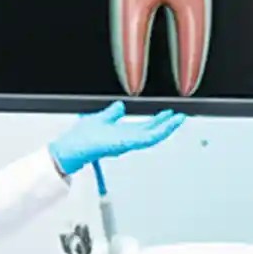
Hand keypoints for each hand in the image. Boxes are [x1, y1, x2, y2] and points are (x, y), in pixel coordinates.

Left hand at [48, 101, 186, 175]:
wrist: (72, 148)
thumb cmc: (81, 138)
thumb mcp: (100, 119)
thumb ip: (111, 113)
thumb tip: (119, 105)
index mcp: (123, 133)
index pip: (145, 127)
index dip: (158, 120)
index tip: (169, 113)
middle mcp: (127, 139)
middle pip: (152, 132)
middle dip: (167, 124)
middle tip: (180, 116)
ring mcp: (128, 143)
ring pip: (154, 136)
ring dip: (168, 128)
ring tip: (179, 119)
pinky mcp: (127, 144)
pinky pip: (147, 138)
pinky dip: (159, 132)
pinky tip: (168, 125)